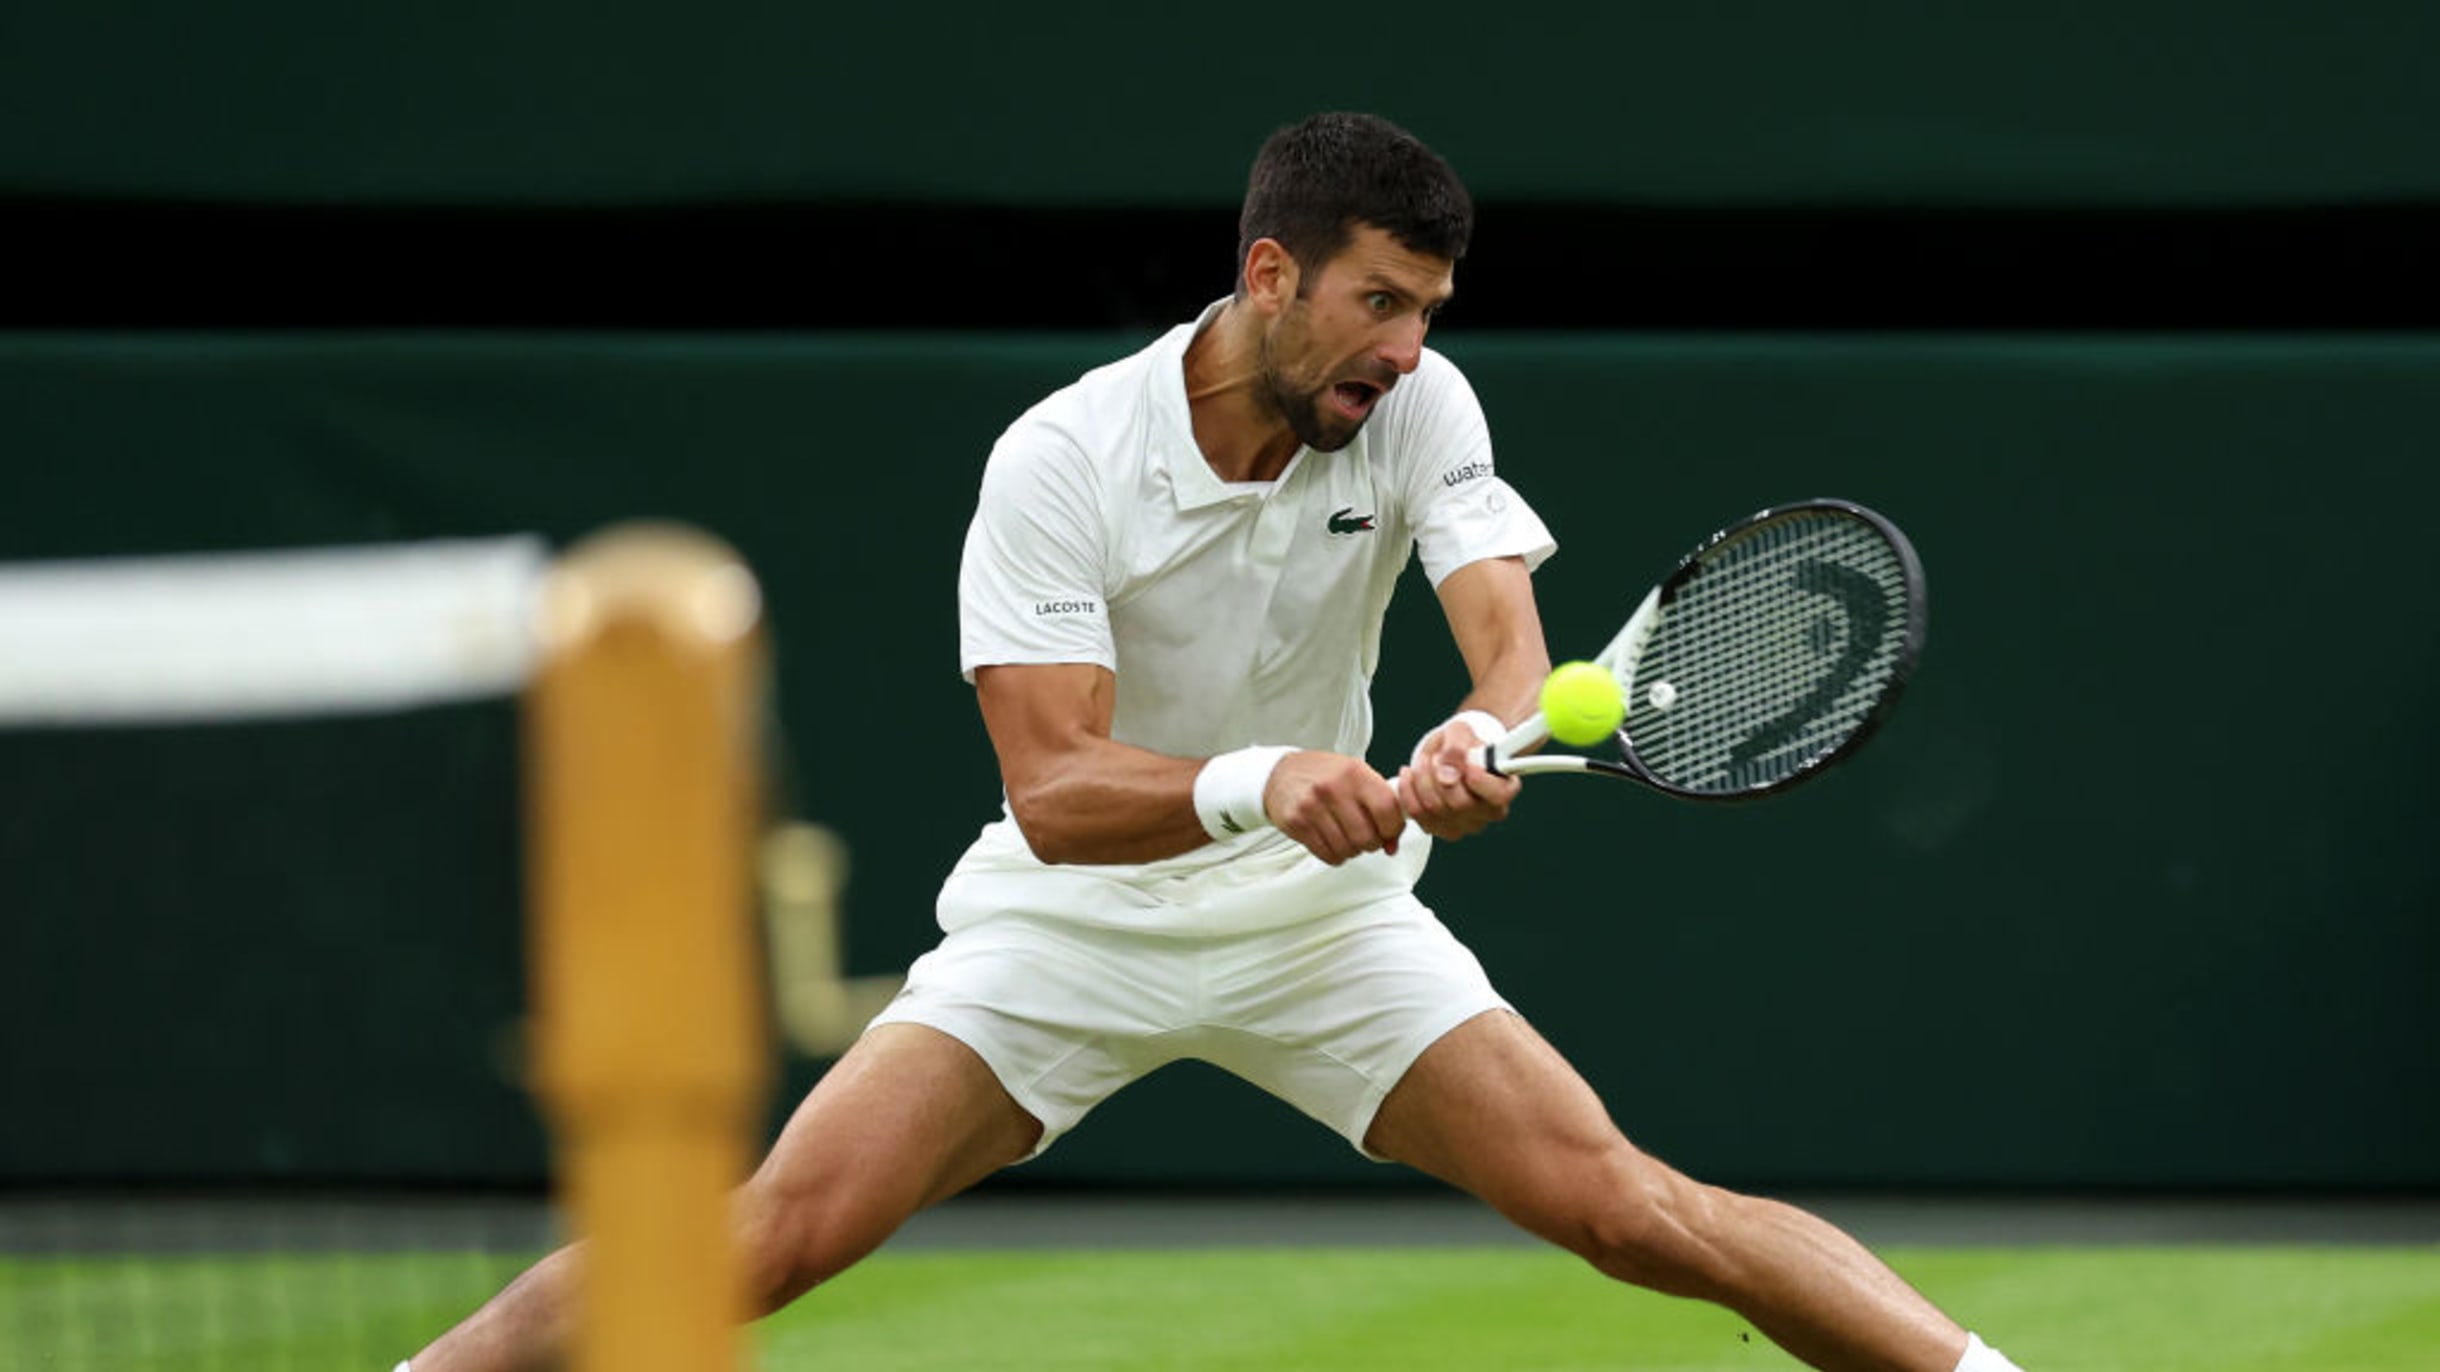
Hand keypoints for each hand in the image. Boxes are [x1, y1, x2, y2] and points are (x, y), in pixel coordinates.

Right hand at [1264, 751, 1405, 865]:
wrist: (1281, 773)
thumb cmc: (1324, 775)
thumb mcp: (1357, 776)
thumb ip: (1380, 804)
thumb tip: (1392, 845)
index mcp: (1355, 772)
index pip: (1387, 809)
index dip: (1393, 828)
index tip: (1389, 832)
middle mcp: (1333, 788)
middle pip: (1367, 837)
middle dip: (1371, 844)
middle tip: (1366, 837)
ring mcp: (1312, 806)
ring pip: (1347, 850)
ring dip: (1352, 850)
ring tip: (1346, 837)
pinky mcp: (1297, 823)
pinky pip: (1327, 855)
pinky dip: (1335, 855)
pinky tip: (1332, 841)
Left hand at [1394, 719, 1519, 840]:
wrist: (1450, 755)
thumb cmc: (1463, 744)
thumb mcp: (1461, 732)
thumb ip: (1457, 747)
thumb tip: (1447, 772)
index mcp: (1504, 788)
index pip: (1498, 795)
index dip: (1480, 780)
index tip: (1467, 764)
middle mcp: (1489, 812)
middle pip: (1459, 803)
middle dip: (1439, 773)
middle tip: (1436, 755)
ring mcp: (1465, 825)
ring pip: (1434, 808)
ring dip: (1421, 778)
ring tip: (1424, 760)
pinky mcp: (1440, 828)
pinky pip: (1417, 813)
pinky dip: (1408, 790)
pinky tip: (1410, 774)